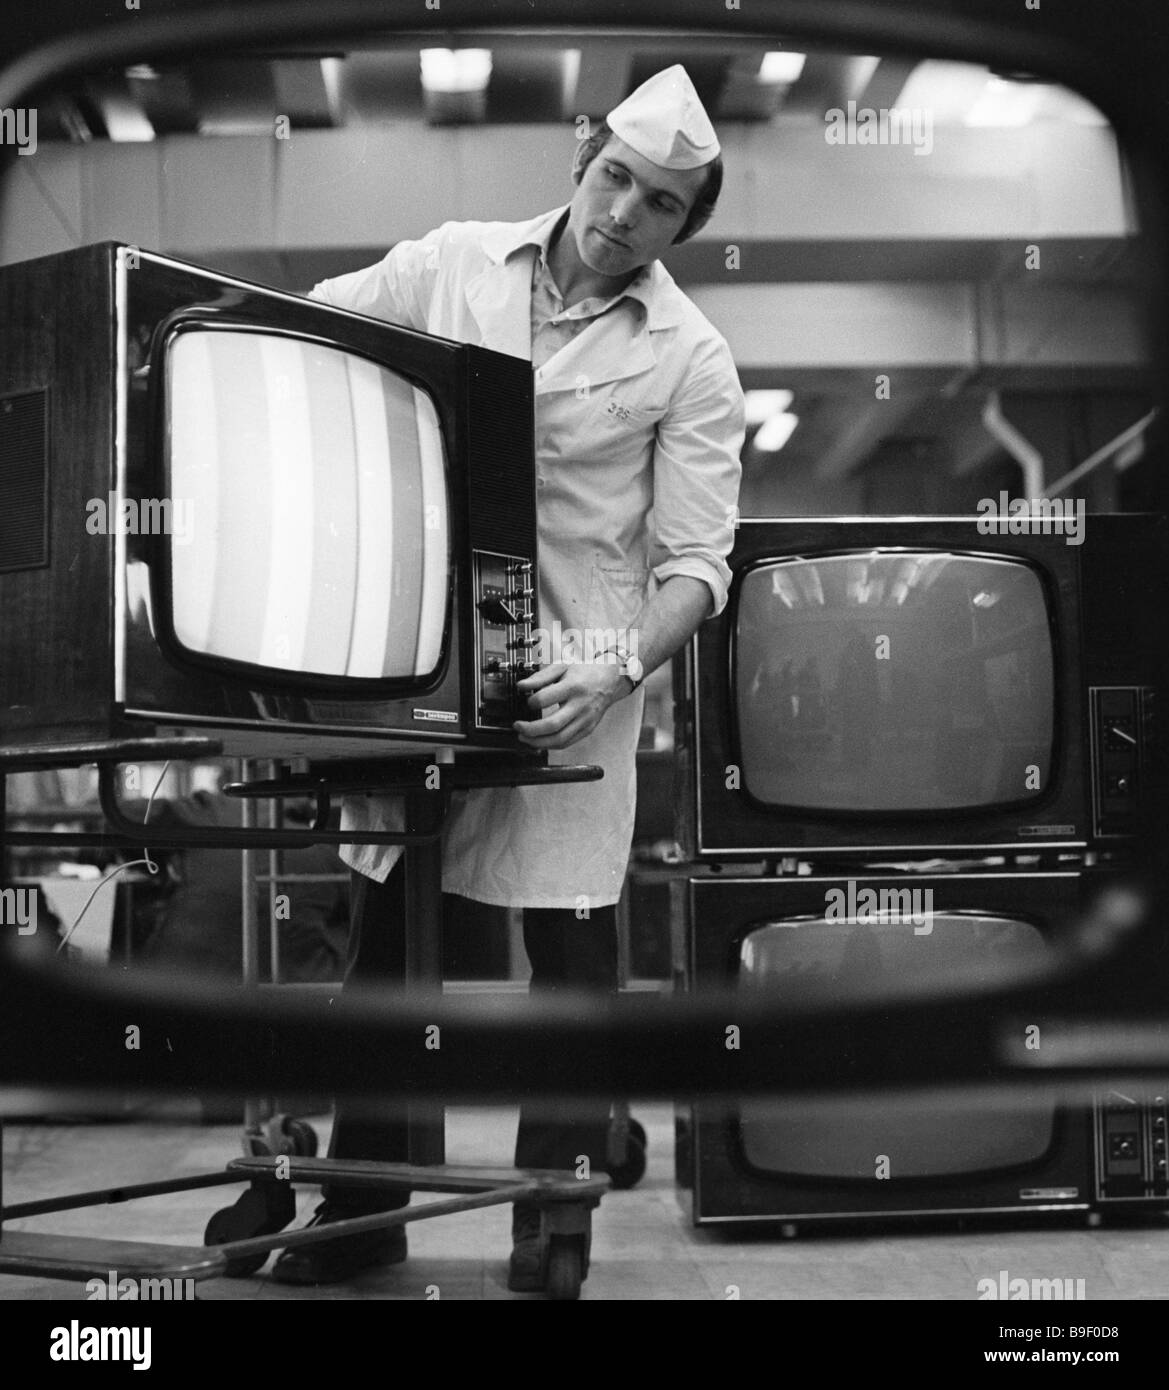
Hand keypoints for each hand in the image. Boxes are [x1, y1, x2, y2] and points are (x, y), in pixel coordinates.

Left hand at [513, 661, 628, 749]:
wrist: (610, 679)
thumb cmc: (585, 672)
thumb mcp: (562, 666)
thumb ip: (540, 676)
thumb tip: (521, 686)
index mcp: (573, 687)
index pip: (546, 699)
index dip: (532, 702)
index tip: (527, 702)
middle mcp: (580, 705)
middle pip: (553, 725)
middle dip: (531, 729)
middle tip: (518, 726)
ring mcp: (585, 720)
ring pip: (559, 739)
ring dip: (538, 742)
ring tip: (524, 738)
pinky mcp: (587, 729)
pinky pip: (567, 743)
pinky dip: (550, 745)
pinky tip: (540, 741)